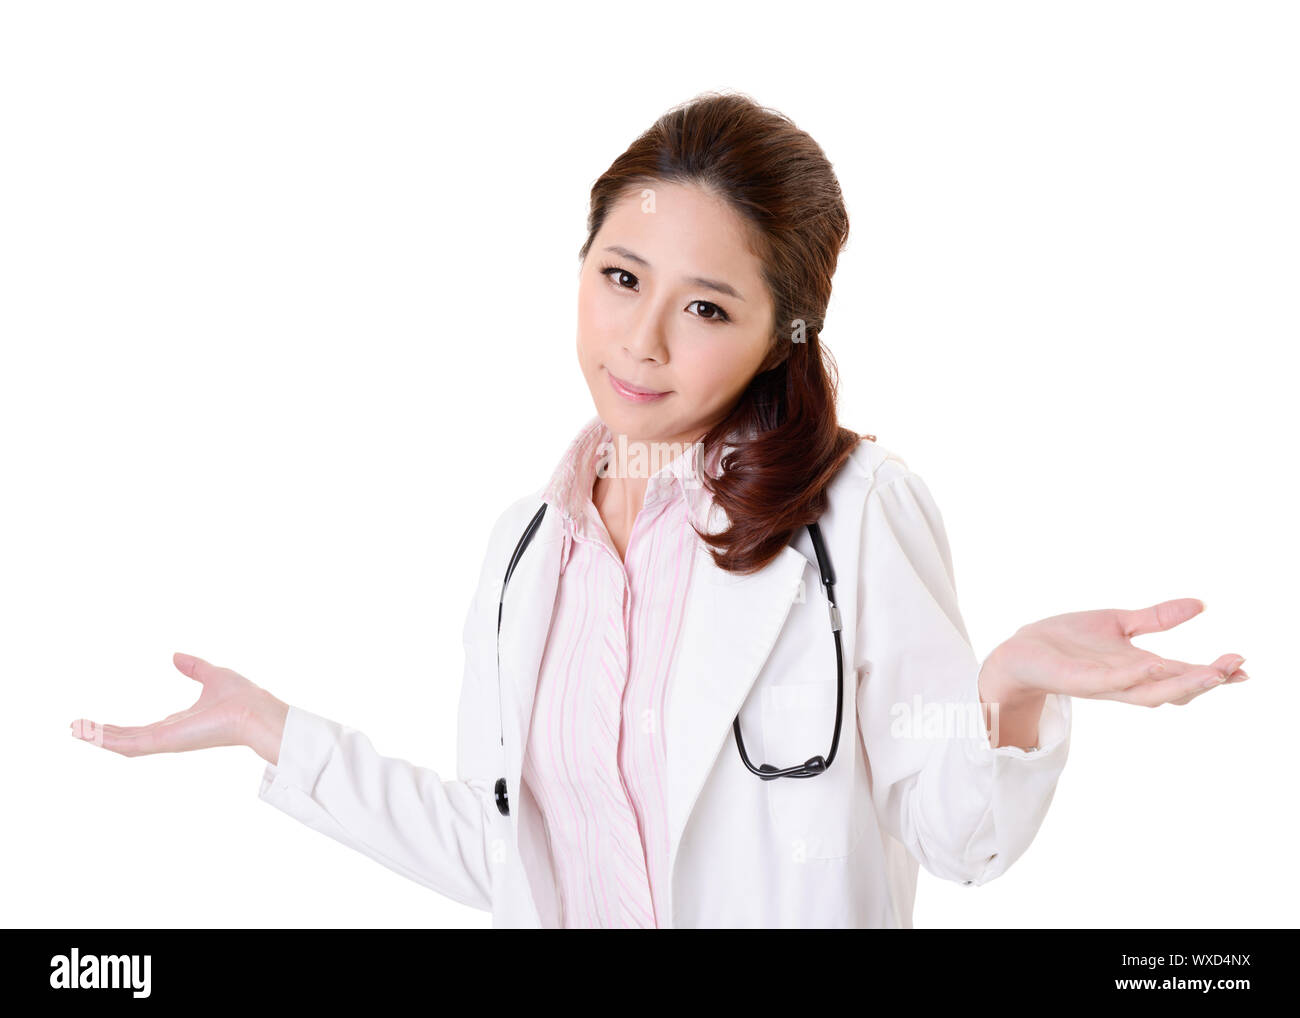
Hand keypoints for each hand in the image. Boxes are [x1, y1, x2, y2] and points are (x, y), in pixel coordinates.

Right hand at [69, 652, 276, 755]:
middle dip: (101, 735)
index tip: (99, 724)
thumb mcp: (212, 675)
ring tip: (73, 730)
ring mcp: (166, 741)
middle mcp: (169, 735)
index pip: (143, 729)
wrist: (255, 711)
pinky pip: (129, 745)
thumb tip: (176, 656)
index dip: (119, 728)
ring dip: (98, 738)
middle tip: (76, 729)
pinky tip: (88, 733)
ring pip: (123, 744)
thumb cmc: (242, 697)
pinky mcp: (165, 741)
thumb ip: (194, 667)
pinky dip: (107, 740)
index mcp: (179, 723)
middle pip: (127, 738)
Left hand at [981, 598, 1247, 708]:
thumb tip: (1201, 604)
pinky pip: (1108, 683)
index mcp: (1139, 668)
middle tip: (1235, 669)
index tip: (1244, 665)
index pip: (1184, 674)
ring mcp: (1103, 684)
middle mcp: (1126, 681)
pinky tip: (1149, 665)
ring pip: (1148, 694)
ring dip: (1179, 685)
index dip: (1215, 673)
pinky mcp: (1077, 682)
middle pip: (1175, 690)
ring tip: (1209, 674)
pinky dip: (1130, 677)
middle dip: (1206, 681)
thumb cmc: (1068, 641)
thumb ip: (1157, 618)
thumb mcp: (1118, 622)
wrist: (1020, 651)